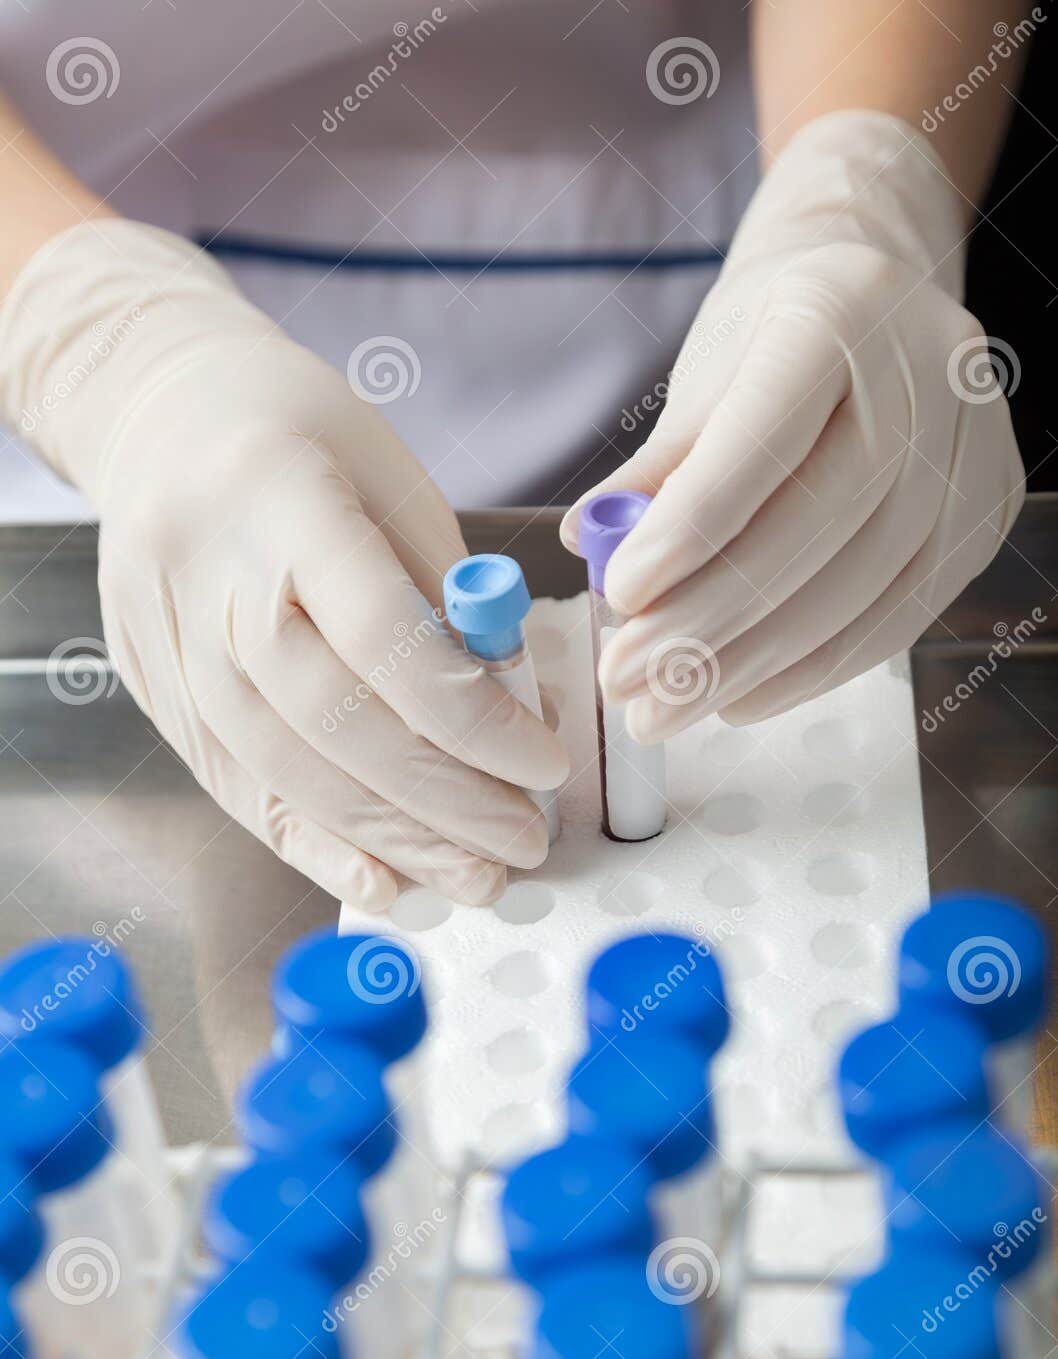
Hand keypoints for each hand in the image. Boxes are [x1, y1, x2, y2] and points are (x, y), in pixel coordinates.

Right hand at [0, 222, 566, 909]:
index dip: (470, 717)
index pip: (382, 637)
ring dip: (390, 841)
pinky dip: (315, 844)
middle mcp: (206, 578)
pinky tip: (383, 881)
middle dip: (442, 800)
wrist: (158, 417)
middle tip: (523, 842)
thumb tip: (516, 718)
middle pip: (331, 720)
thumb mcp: (393, 484)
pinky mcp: (152, 691)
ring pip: (281, 773)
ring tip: (474, 876)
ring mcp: (167, 643)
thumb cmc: (300, 440)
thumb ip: (447, 601)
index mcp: (279, 499)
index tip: (542, 763)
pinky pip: (239, 790)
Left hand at [562, 113, 1024, 739]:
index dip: (691, 527)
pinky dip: (810, 672)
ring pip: (858, 590)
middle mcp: (927, 376)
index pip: (765, 440)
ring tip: (666, 706)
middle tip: (626, 680)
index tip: (622, 594)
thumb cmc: (774, 336)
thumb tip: (589, 541)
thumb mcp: (708, 374)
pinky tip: (739, 697)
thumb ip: (658, 464)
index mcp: (841, 313)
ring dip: (749, 666)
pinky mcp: (988, 513)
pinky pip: (897, 618)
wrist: (880, 300)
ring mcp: (972, 449)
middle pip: (815, 529)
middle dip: (708, 622)